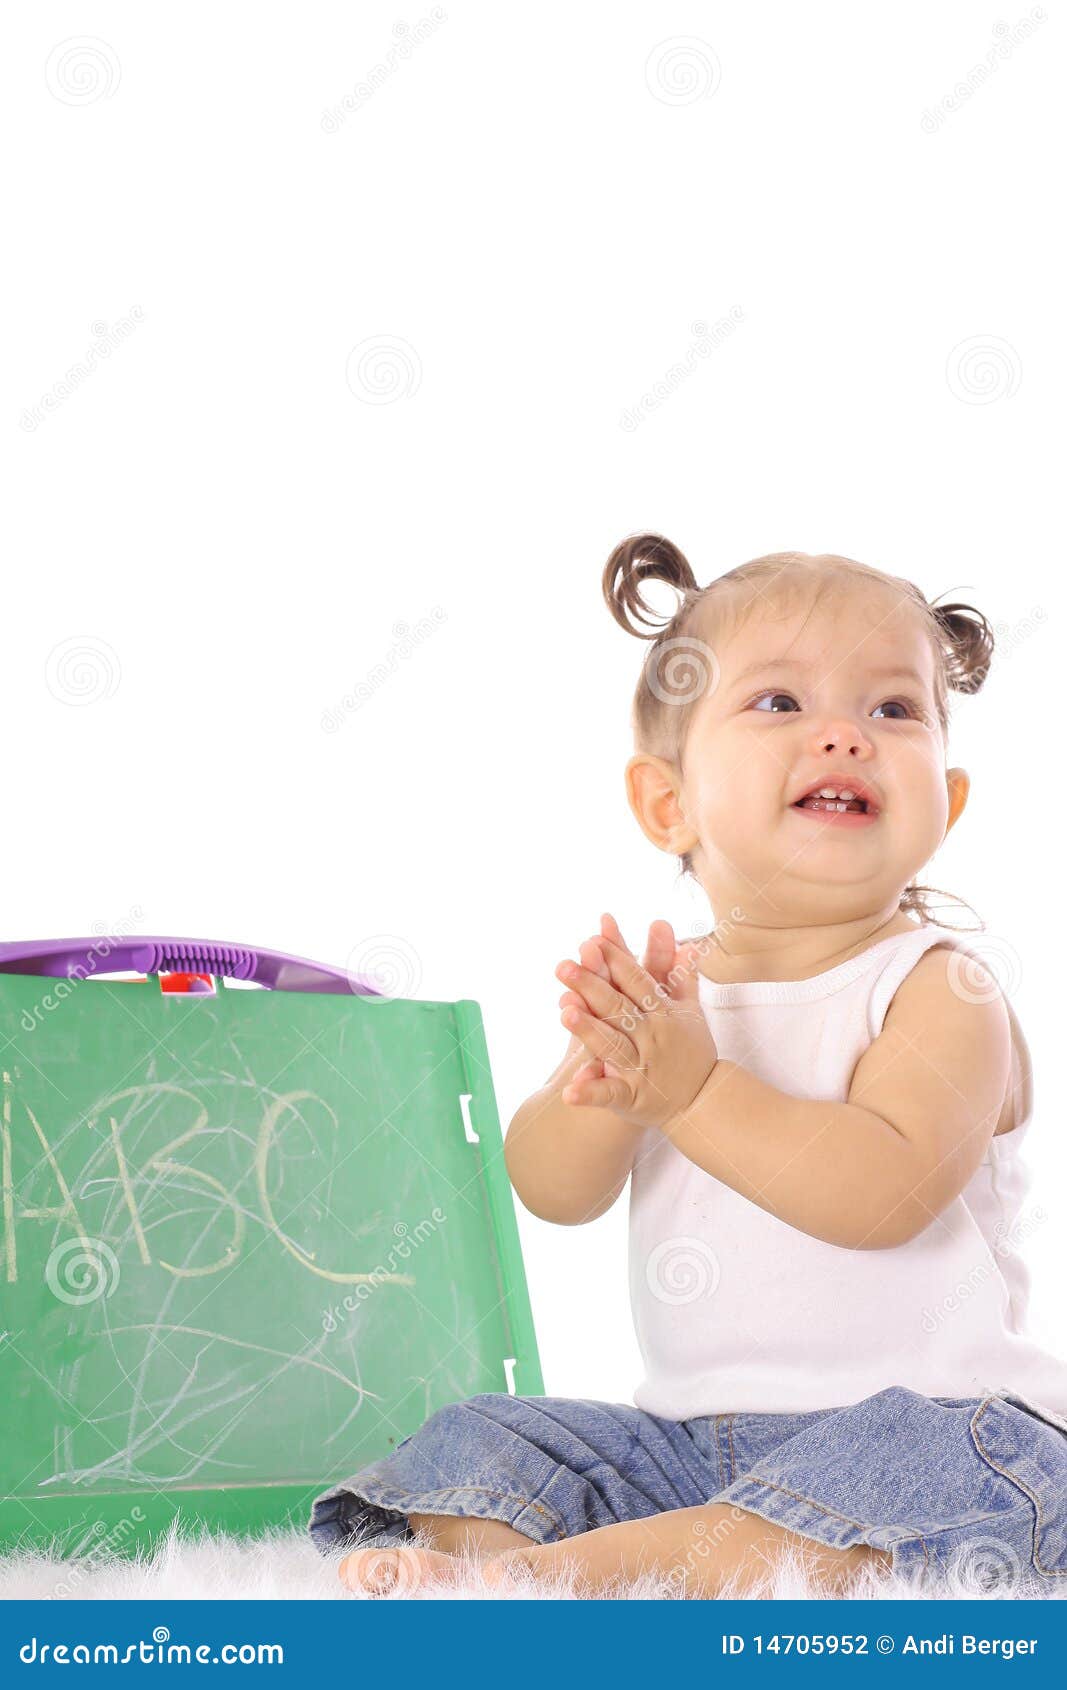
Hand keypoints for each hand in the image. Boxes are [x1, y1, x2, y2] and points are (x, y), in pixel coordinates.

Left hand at [554, 913, 717, 1131]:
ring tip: (564, 1012)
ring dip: (589, 1030)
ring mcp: (642, 1067)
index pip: (637, 982)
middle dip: (591, 986)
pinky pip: (609, 1094)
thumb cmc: (693, 1053)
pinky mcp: (633, 1097)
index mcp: (665, 1014)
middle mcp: (652, 1037)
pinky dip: (590, 1093)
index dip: (616, 961)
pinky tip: (569, 1091)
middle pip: (618, 1008)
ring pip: (612, 1045)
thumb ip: (683, 977)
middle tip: (563, 966)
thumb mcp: (692, 1013)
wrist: (705, 1101)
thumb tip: (689, 944)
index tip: (594, 940)